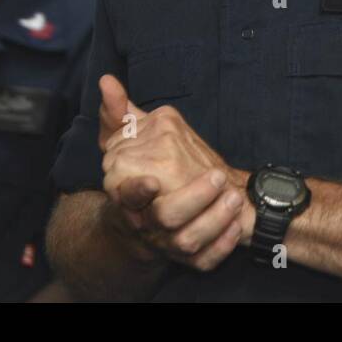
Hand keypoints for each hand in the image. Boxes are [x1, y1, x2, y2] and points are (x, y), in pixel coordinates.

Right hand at [96, 74, 254, 270]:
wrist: (154, 218)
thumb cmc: (141, 173)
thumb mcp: (129, 142)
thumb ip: (119, 114)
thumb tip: (107, 81)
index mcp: (127, 196)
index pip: (127, 196)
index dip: (138, 191)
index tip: (153, 180)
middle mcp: (144, 223)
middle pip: (164, 218)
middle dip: (192, 199)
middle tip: (216, 177)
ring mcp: (167, 244)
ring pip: (187, 242)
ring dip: (213, 220)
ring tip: (231, 196)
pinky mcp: (190, 259)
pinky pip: (206, 261)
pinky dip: (221, 246)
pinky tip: (234, 226)